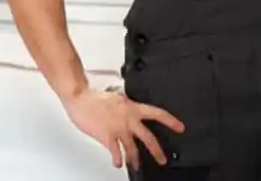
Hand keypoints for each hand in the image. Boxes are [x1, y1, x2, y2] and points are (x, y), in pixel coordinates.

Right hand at [64, 86, 185, 169]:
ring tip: (136, 165)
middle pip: (148, 137)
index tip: (180, 127)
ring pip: (133, 149)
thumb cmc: (95, 97)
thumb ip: (124, 101)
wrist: (81, 99)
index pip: (157, 113)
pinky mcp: (108, 137)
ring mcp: (119, 129)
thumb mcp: (116, 95)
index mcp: (133, 107)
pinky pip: (116, 152)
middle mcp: (129, 119)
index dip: (171, 121)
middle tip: (162, 159)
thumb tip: (127, 100)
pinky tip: (118, 163)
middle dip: (157, 151)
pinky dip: (118, 160)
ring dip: (135, 160)